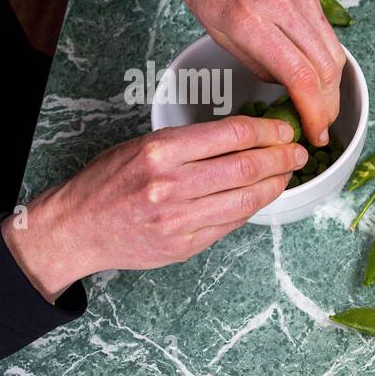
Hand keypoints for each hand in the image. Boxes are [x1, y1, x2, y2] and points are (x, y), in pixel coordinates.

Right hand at [1, 116, 306, 299]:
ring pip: (246, 198)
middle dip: (282, 158)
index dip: (267, 132)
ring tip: (288, 174)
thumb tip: (243, 138)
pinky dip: (254, 206)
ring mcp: (180, 218)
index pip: (231, 135)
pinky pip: (233, 222)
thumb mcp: (142, 146)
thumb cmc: (108, 182)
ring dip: (276, 184)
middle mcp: (172, 185)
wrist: (77, 228)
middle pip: (246, 167)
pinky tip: (264, 195)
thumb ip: (190, 142)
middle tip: (298, 153)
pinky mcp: (186, 244)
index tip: (285, 131)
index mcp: (161, 151)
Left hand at [156, 0, 345, 146]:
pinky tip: (316, 73)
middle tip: (320, 125)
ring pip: (334, 53)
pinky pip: (326, 33)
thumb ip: (257, 62)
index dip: (314, 112)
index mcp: (251, 20)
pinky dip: (327, 59)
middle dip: (328, 105)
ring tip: (322, 105)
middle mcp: (284, 6)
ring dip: (333, 86)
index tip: (314, 134)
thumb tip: (288, 86)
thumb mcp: (217, 31)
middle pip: (326, 69)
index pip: (300, 76)